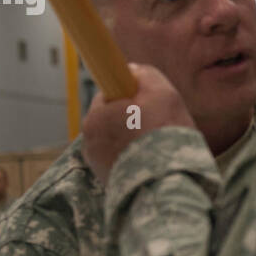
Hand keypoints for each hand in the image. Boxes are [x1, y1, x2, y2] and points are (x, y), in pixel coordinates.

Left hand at [83, 63, 195, 185]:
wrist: (167, 185)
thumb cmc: (164, 135)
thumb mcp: (163, 93)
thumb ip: (144, 75)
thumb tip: (131, 70)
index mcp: (96, 116)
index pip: (108, 95)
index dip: (129, 96)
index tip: (145, 102)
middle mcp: (88, 141)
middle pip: (112, 120)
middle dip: (132, 121)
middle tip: (158, 127)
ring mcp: (96, 165)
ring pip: (117, 142)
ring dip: (133, 142)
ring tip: (158, 148)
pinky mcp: (106, 182)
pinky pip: (121, 162)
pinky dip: (134, 160)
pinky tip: (153, 163)